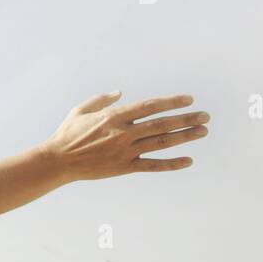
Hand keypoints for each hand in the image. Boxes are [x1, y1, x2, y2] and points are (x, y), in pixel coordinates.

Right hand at [42, 92, 208, 181]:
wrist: (58, 161)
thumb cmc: (67, 134)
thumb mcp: (80, 110)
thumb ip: (101, 99)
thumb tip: (120, 93)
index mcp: (114, 116)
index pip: (150, 106)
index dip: (171, 102)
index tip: (188, 99)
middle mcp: (123, 133)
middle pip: (161, 123)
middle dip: (186, 119)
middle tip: (205, 116)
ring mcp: (125, 151)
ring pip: (161, 142)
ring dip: (184, 137)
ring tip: (202, 131)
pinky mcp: (124, 167)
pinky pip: (152, 166)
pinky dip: (171, 164)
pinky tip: (188, 160)